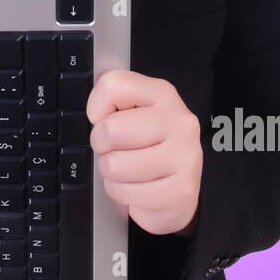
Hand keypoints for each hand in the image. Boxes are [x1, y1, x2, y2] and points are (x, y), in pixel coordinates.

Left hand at [87, 70, 201, 236]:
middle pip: (110, 129)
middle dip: (102, 146)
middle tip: (116, 149)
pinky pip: (125, 192)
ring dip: (111, 173)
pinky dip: (121, 193)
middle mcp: (178, 121)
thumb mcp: (131, 114)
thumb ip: (111, 103)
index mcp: (162, 94)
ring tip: (127, 169)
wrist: (175, 190)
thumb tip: (96, 113)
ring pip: (114, 165)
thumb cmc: (147, 149)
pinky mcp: (181, 189)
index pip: (113, 86)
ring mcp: (184, 155)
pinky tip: (136, 186)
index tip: (105, 118)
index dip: (96, 107)